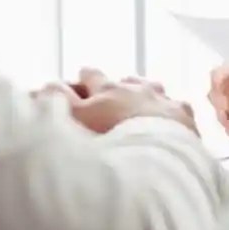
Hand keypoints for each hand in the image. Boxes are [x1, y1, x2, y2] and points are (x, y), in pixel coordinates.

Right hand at [39, 68, 198, 135]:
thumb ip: (58, 100)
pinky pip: (178, 105)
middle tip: (111, 84)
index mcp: (108, 89)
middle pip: (126, 79)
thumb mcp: (74, 119)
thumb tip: (44, 84)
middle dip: (117, 82)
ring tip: (141, 93)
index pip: (92, 75)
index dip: (86, 76)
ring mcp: (164, 100)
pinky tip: (173, 112)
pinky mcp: (184, 116)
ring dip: (145, 90)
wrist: (154, 155)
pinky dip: (172, 109)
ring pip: (153, 87)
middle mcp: (138, 88)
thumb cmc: (108, 139)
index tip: (82, 74)